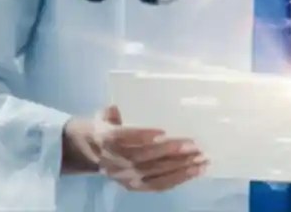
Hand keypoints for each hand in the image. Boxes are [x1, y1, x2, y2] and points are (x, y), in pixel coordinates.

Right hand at [63, 106, 207, 191]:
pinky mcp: (134, 187)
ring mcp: (125, 176)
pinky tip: (195, 172)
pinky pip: (158, 186)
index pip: (124, 137)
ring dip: (180, 167)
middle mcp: (115, 160)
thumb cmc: (106, 125)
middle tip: (194, 145)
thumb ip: (116, 109)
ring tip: (202, 160)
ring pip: (155, 173)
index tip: (163, 131)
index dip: (143, 135)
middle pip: (145, 157)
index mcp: (107, 138)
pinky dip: (178, 179)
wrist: (89, 151)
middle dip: (171, 152)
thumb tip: (127, 104)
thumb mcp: (105, 113)